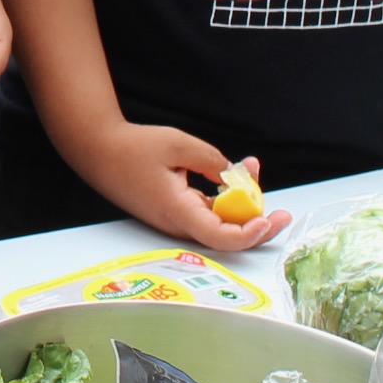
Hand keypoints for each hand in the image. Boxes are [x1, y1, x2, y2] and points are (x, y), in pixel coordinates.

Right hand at [65, 120, 288, 250]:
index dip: (249, 234)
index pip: (220, 237)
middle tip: (284, 214)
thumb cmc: (133, 148)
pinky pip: (206, 212)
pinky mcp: (174, 211)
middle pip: (226, 236)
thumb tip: (235, 178)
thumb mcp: (180, 146)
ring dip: (241, 203)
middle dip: (258, 222)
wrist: (97, 150)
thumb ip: (213, 162)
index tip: (267, 219)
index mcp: (177, 211)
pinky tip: (236, 175)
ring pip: (218, 222)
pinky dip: (224, 198)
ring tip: (252, 169)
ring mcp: (176, 220)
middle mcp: (178, 223)